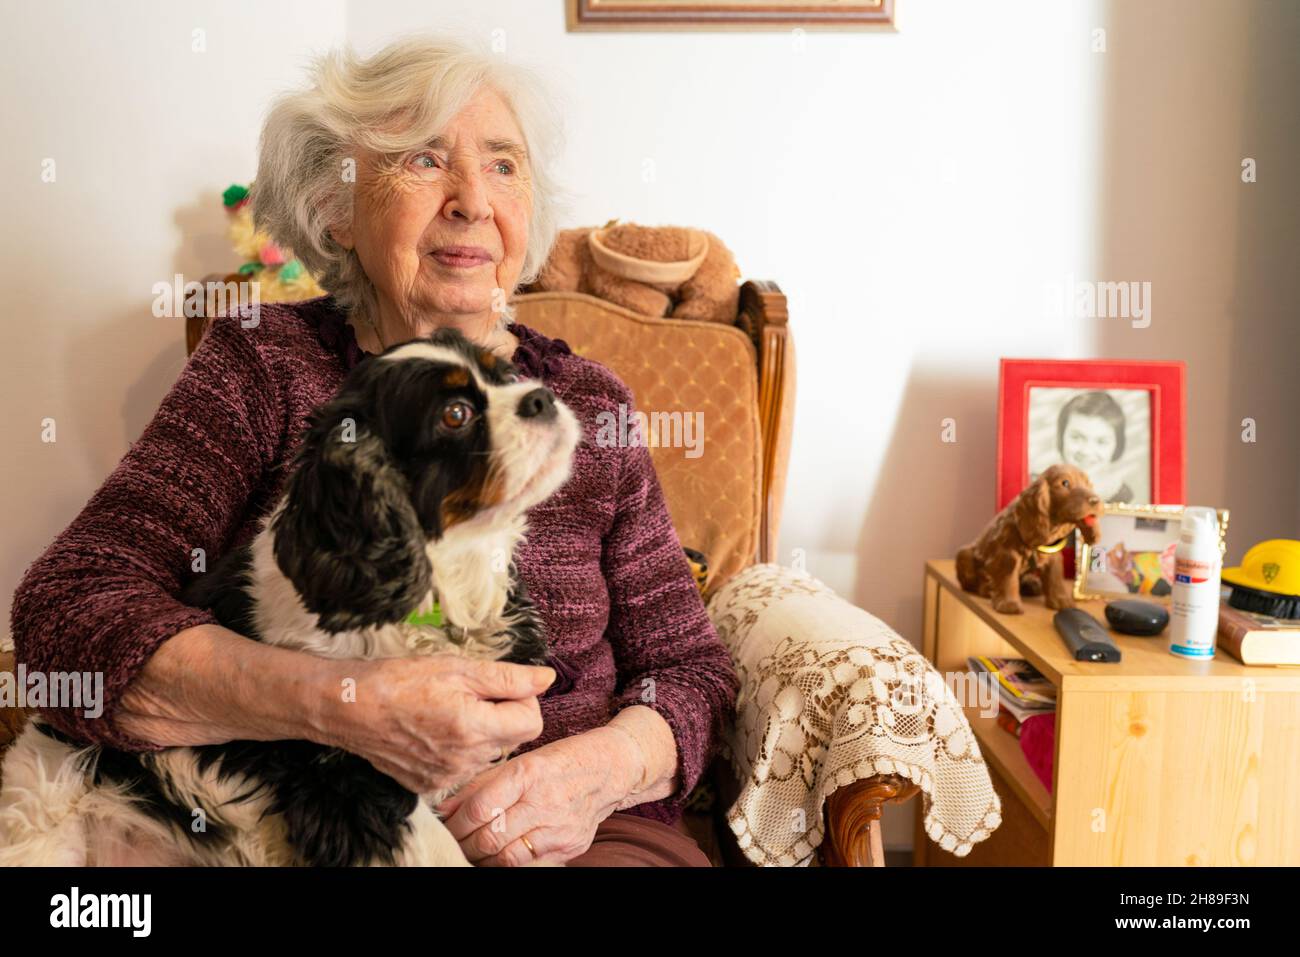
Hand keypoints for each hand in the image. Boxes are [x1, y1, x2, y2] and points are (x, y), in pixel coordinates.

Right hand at [311, 654, 553, 795]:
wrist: (350, 708)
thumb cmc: (401, 680)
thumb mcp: (458, 667)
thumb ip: (508, 677)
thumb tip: (547, 678)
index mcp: (475, 727)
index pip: (533, 721)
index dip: (523, 699)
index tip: (500, 687)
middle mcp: (466, 760)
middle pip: (513, 738)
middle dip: (502, 714)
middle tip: (470, 695)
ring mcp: (447, 777)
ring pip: (489, 752)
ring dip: (481, 732)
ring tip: (448, 711)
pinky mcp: (430, 785)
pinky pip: (463, 767)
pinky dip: (458, 749)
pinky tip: (434, 731)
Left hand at [433, 724, 644, 865]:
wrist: (610, 769)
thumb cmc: (560, 761)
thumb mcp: (521, 761)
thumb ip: (482, 784)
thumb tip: (445, 807)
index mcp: (528, 773)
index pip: (480, 808)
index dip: (456, 823)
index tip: (445, 825)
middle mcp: (544, 802)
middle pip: (490, 837)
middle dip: (464, 844)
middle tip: (454, 841)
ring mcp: (559, 828)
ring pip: (506, 857)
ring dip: (482, 857)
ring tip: (473, 849)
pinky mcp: (570, 846)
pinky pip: (528, 863)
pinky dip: (507, 861)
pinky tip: (498, 852)